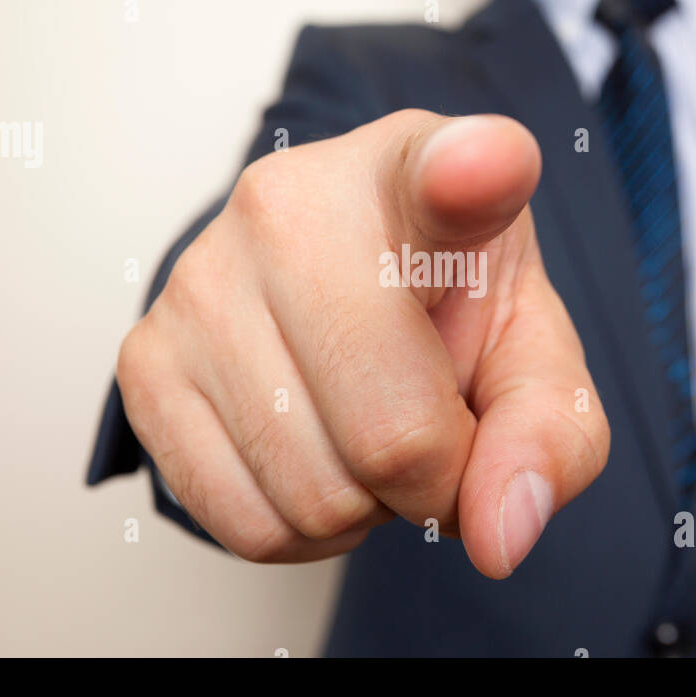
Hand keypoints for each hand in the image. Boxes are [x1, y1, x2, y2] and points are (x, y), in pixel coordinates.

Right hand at [116, 109, 609, 577]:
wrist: (334, 290)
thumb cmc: (444, 310)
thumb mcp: (531, 355)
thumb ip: (551, 436)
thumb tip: (497, 535)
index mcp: (417, 173)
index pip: (448, 168)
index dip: (476, 171)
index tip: (491, 161)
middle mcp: (291, 206)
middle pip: (394, 436)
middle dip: (435, 482)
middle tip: (432, 430)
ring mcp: (200, 280)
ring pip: (314, 496)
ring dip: (366, 510)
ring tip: (366, 432)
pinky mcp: (144, 359)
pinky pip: (245, 525)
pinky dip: (302, 533)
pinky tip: (317, 464)